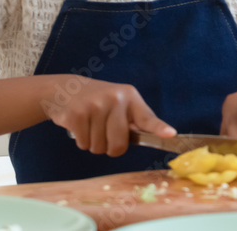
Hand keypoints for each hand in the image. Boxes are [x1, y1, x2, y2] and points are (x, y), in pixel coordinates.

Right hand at [42, 75, 174, 156]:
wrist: (66, 89)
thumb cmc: (98, 102)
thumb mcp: (119, 102)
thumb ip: (133, 120)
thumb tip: (157, 137)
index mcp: (130, 97)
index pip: (147, 118)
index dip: (159, 128)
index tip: (171, 134)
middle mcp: (115, 99)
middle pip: (119, 144)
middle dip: (111, 147)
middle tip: (104, 133)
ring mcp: (96, 106)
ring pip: (100, 147)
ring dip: (94, 143)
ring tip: (90, 125)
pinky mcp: (77, 114)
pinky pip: (84, 144)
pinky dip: (82, 141)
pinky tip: (80, 126)